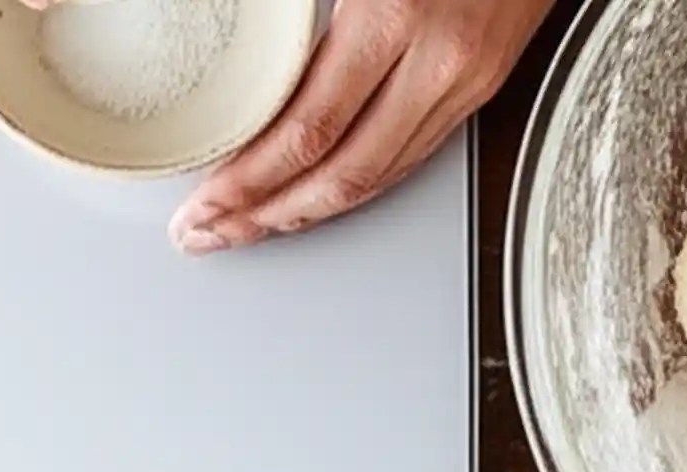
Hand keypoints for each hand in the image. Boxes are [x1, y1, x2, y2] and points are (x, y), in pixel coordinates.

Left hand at [169, 0, 552, 255]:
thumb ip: (293, 5)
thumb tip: (234, 45)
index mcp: (393, 15)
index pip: (307, 131)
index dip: (251, 181)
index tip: (206, 204)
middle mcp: (435, 61)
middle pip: (341, 174)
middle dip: (267, 215)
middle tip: (213, 233)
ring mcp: (464, 81)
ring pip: (378, 178)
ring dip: (309, 212)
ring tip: (253, 227)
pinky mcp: (479, 88)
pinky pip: (409, 157)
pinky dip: (357, 185)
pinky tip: (319, 195)